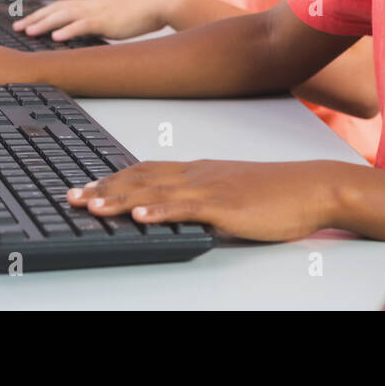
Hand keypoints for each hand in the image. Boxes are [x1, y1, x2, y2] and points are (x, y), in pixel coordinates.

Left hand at [12, 0, 179, 40]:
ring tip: (27, 31)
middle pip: (55, 10)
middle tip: (17, 27)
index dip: (41, 15)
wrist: (158, 2)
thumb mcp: (114, 17)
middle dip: (34, 19)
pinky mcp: (106, 22)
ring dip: (44, 24)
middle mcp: (89, 6)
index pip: (59, 8)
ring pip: (63, 16)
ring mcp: (97, 13)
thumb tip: (88, 32)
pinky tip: (56, 37)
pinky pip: (83, 26)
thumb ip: (99, 22)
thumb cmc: (140, 12)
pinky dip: (68, 30)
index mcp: (91, 5)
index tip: (26, 23)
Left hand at [67, 160, 339, 241]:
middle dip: (104, 187)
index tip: (87, 187)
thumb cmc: (278, 193)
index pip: (146, 170)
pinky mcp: (225, 205)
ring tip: (90, 206)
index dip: (114, 178)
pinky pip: (185, 207)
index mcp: (198, 170)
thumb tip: (183, 215)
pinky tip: (138, 215)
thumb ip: (205, 201)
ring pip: (154, 190)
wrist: (312, 187)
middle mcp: (198, 173)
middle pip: (141, 177)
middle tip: (72, 197)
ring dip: (118, 198)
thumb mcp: (232, 193)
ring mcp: (210, 187)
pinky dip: (158, 210)